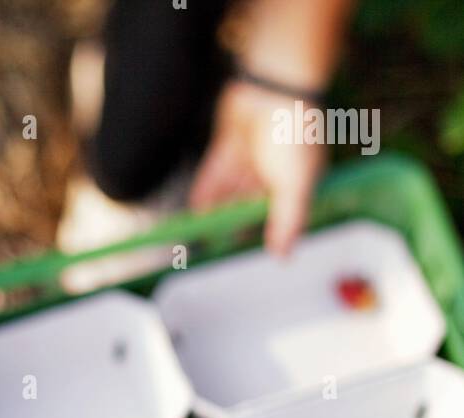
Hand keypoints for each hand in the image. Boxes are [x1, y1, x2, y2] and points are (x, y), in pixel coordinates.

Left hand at [189, 80, 325, 255]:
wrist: (273, 84)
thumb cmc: (293, 133)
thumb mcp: (296, 185)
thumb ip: (289, 222)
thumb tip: (283, 258)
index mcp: (295, 181)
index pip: (276, 214)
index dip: (260, 229)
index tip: (241, 242)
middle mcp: (273, 170)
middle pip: (250, 202)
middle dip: (234, 219)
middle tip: (215, 238)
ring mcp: (252, 156)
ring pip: (232, 189)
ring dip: (218, 208)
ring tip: (201, 228)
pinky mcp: (231, 143)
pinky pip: (217, 172)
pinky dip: (207, 190)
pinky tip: (196, 210)